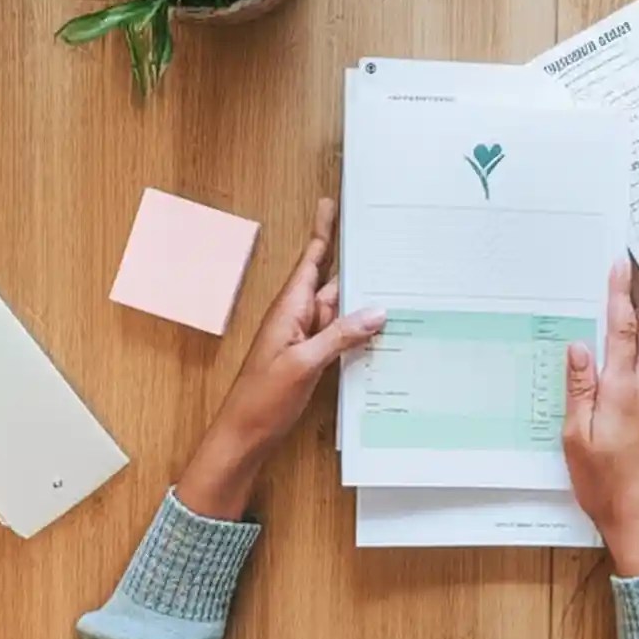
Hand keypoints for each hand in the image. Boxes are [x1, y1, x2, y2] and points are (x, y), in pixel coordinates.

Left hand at [175, 198, 385, 519]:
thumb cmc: (261, 399)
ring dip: (362, 298)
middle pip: (331, 282)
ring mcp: (305, 338)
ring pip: (340, 309)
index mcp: (289, 310)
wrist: (244, 435)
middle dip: (354, 261)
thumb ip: (339, 336)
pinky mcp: (313, 358)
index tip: (331, 204)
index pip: (311, 260)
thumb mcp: (303, 364)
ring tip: (394, 279)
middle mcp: (298, 318)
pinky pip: (340, 334)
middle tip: (382, 239)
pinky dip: (359, 328)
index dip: (323, 231)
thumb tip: (376, 311)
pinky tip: (381, 327)